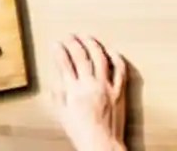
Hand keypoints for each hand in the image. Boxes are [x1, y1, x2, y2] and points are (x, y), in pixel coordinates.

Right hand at [52, 35, 127, 150]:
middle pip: (81, 56)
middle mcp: (90, 85)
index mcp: (74, 91)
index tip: (56, 44)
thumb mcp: (62, 114)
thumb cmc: (82, 133)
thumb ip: (59, 94)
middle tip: (70, 36)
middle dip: (74, 43)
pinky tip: (112, 50)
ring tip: (88, 37)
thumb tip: (57, 80)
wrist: (101, 144)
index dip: (59, 51)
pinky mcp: (119, 90)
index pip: (64, 63)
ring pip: (100, 58)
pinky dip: (116, 57)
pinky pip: (120, 69)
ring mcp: (107, 86)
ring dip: (93, 44)